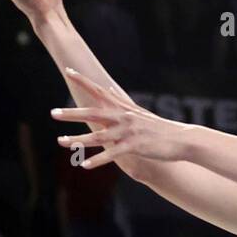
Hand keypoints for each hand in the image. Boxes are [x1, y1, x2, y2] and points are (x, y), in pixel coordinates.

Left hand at [52, 68, 190, 167]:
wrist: (183, 139)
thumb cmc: (160, 127)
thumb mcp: (139, 111)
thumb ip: (121, 101)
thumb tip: (109, 88)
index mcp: (123, 109)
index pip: (100, 91)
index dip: (84, 80)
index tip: (68, 70)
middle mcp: (124, 118)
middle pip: (93, 113)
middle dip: (72, 114)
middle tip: (53, 113)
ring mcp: (128, 132)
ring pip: (99, 136)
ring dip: (78, 140)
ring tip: (60, 141)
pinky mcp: (134, 147)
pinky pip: (112, 154)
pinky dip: (97, 160)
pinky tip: (84, 165)